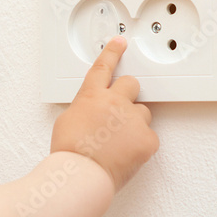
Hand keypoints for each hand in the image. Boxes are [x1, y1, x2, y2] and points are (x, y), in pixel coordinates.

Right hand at [50, 36, 157, 192]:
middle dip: (128, 94)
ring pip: (142, 112)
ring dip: (134, 122)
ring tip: (118, 142)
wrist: (81, 174)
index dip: (112, 52)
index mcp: (91, 96)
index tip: (120, 42)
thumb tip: (93, 111)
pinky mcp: (147, 138)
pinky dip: (140, 145)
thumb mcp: (67, 121)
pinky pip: (149, 136)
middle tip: (120, 111)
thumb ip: (85, 109)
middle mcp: (114, 102)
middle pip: (131, 84)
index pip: (104, 67)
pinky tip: (126, 155)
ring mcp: (132, 119)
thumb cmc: (69, 153)